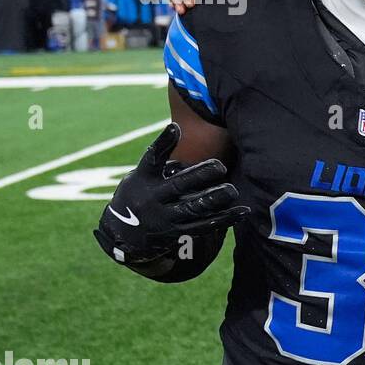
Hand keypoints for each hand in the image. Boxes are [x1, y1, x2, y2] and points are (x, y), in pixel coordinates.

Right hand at [94, 123, 248, 267]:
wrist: (122, 236)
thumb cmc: (139, 195)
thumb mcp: (141, 177)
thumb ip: (162, 164)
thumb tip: (185, 143)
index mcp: (143, 179)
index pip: (152, 158)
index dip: (163, 142)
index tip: (175, 127)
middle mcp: (151, 199)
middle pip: (177, 185)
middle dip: (199, 175)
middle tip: (220, 166)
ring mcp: (163, 219)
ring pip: (192, 208)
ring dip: (214, 200)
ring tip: (232, 190)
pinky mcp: (177, 234)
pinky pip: (203, 227)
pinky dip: (224, 219)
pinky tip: (241, 211)